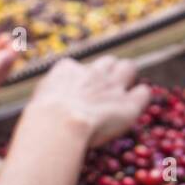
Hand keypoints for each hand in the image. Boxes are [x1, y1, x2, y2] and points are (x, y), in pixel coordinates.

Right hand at [26, 56, 150, 146]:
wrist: (60, 123)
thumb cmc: (44, 118)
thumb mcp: (41, 98)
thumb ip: (50, 92)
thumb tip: (48, 97)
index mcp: (69, 69)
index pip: (78, 68)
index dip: (82, 80)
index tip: (80, 94)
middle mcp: (93, 73)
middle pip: (108, 62)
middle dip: (110, 71)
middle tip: (107, 89)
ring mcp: (113, 87)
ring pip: (128, 68)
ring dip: (128, 76)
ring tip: (124, 92)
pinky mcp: (129, 104)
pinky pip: (143, 92)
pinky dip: (141, 96)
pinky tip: (136, 103)